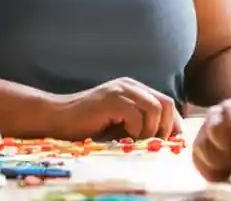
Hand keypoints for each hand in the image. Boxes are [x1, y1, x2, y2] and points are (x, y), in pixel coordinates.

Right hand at [52, 77, 182, 139]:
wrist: (57, 117)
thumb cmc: (87, 125)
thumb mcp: (119, 124)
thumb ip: (139, 125)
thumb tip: (165, 141)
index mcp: (134, 89)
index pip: (166, 103)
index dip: (173, 124)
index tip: (169, 143)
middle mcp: (130, 85)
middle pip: (166, 103)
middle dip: (166, 128)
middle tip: (154, 144)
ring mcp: (120, 90)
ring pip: (155, 109)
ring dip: (150, 131)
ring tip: (135, 142)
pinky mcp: (111, 99)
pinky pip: (136, 115)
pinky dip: (135, 131)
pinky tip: (123, 137)